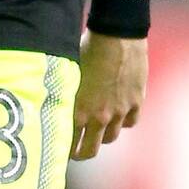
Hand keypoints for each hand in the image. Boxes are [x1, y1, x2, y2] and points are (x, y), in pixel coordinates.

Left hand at [69, 30, 146, 160]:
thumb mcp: (68, 73)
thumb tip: (52, 101)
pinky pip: (130, 123)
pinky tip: (118, 115)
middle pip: (90, 149)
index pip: (69, 142)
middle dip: (81, 152)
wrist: (116, 36)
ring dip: (103, 136)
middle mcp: (99, 116)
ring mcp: (120, 112)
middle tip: (77, 151)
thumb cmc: (87, 49)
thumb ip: (65, 94)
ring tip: (97, 131)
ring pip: (111, 137)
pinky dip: (124, 122)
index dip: (63, 149)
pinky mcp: (136, 102)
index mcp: (78, 110)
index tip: (60, 149)